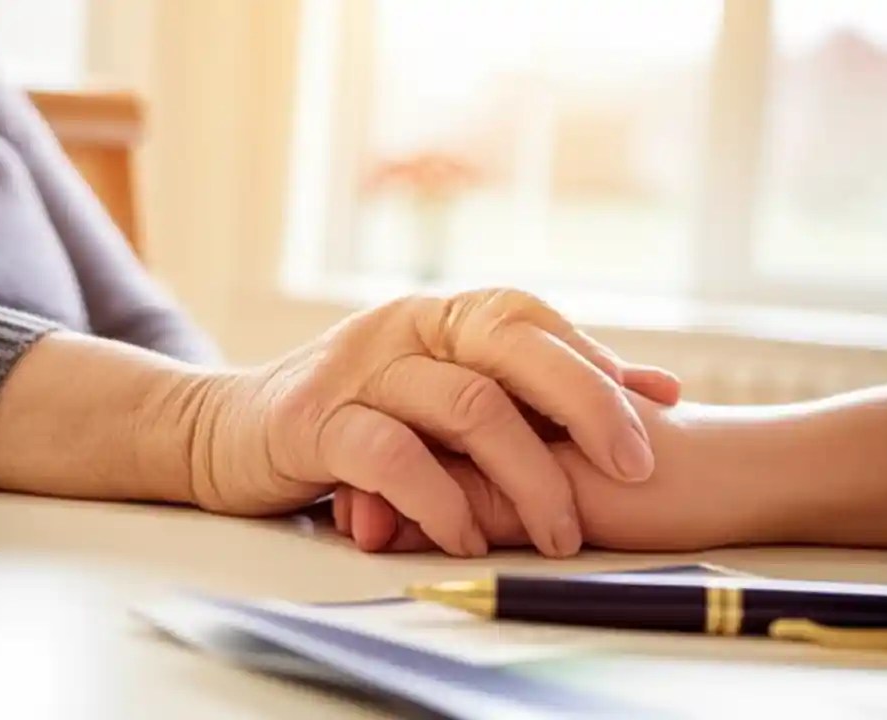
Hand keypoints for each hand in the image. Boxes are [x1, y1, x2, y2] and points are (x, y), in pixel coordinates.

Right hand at [173, 289, 679, 557]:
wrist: (224, 434)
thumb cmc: (349, 422)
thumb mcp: (433, 396)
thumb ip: (516, 394)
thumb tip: (646, 392)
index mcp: (439, 316)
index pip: (531, 319)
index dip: (599, 358)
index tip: (663, 405)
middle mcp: (403, 327)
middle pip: (512, 347)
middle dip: (587, 405)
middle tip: (637, 468)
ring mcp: (357, 368)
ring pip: (465, 404)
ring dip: (526, 474)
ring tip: (560, 534)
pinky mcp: (313, 420)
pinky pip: (392, 453)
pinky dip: (442, 498)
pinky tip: (469, 536)